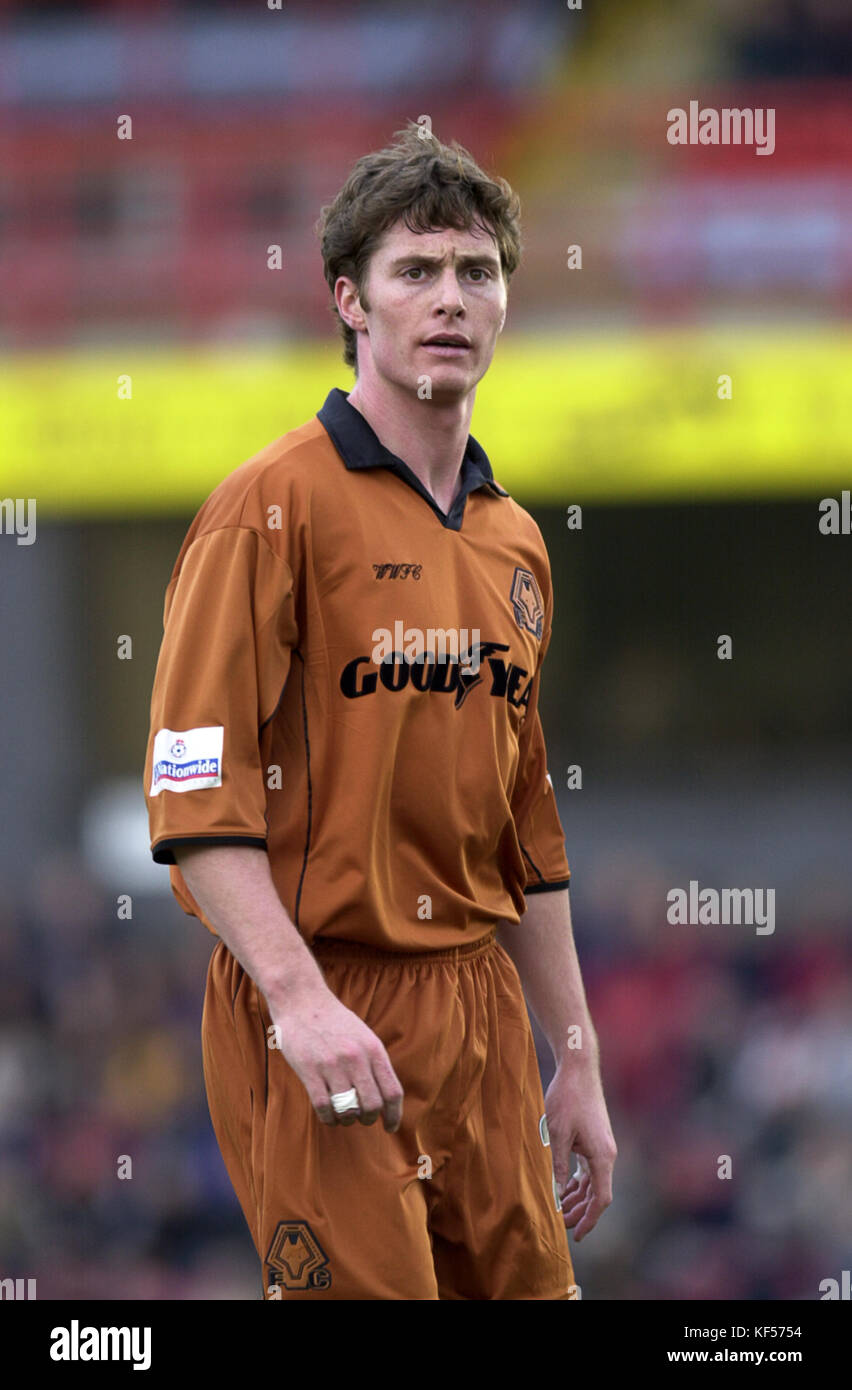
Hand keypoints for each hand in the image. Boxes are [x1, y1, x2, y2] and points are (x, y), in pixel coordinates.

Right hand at [272, 985, 403, 1132]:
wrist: (302, 1000)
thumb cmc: (334, 1021)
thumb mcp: (364, 1036)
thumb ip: (375, 1062)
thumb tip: (386, 1097)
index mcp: (374, 1049)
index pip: (392, 1091)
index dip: (394, 1115)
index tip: (390, 1127)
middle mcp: (356, 1057)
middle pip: (372, 1105)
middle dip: (368, 1119)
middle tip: (361, 1118)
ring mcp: (332, 1064)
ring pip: (348, 1109)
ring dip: (347, 1119)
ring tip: (343, 1115)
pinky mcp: (309, 1070)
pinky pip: (324, 1107)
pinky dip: (329, 1118)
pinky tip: (328, 1115)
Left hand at [544, 1060, 615, 1241]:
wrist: (579, 1067)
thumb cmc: (567, 1098)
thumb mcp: (557, 1133)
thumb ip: (557, 1165)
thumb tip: (556, 1194)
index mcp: (602, 1156)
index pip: (601, 1199)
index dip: (589, 1219)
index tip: (576, 1235)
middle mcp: (607, 1154)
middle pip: (598, 1193)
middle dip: (580, 1212)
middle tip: (559, 1225)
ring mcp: (602, 1146)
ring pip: (593, 1182)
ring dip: (578, 1197)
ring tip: (559, 1210)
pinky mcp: (594, 1139)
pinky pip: (589, 1168)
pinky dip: (578, 1181)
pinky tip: (564, 1188)